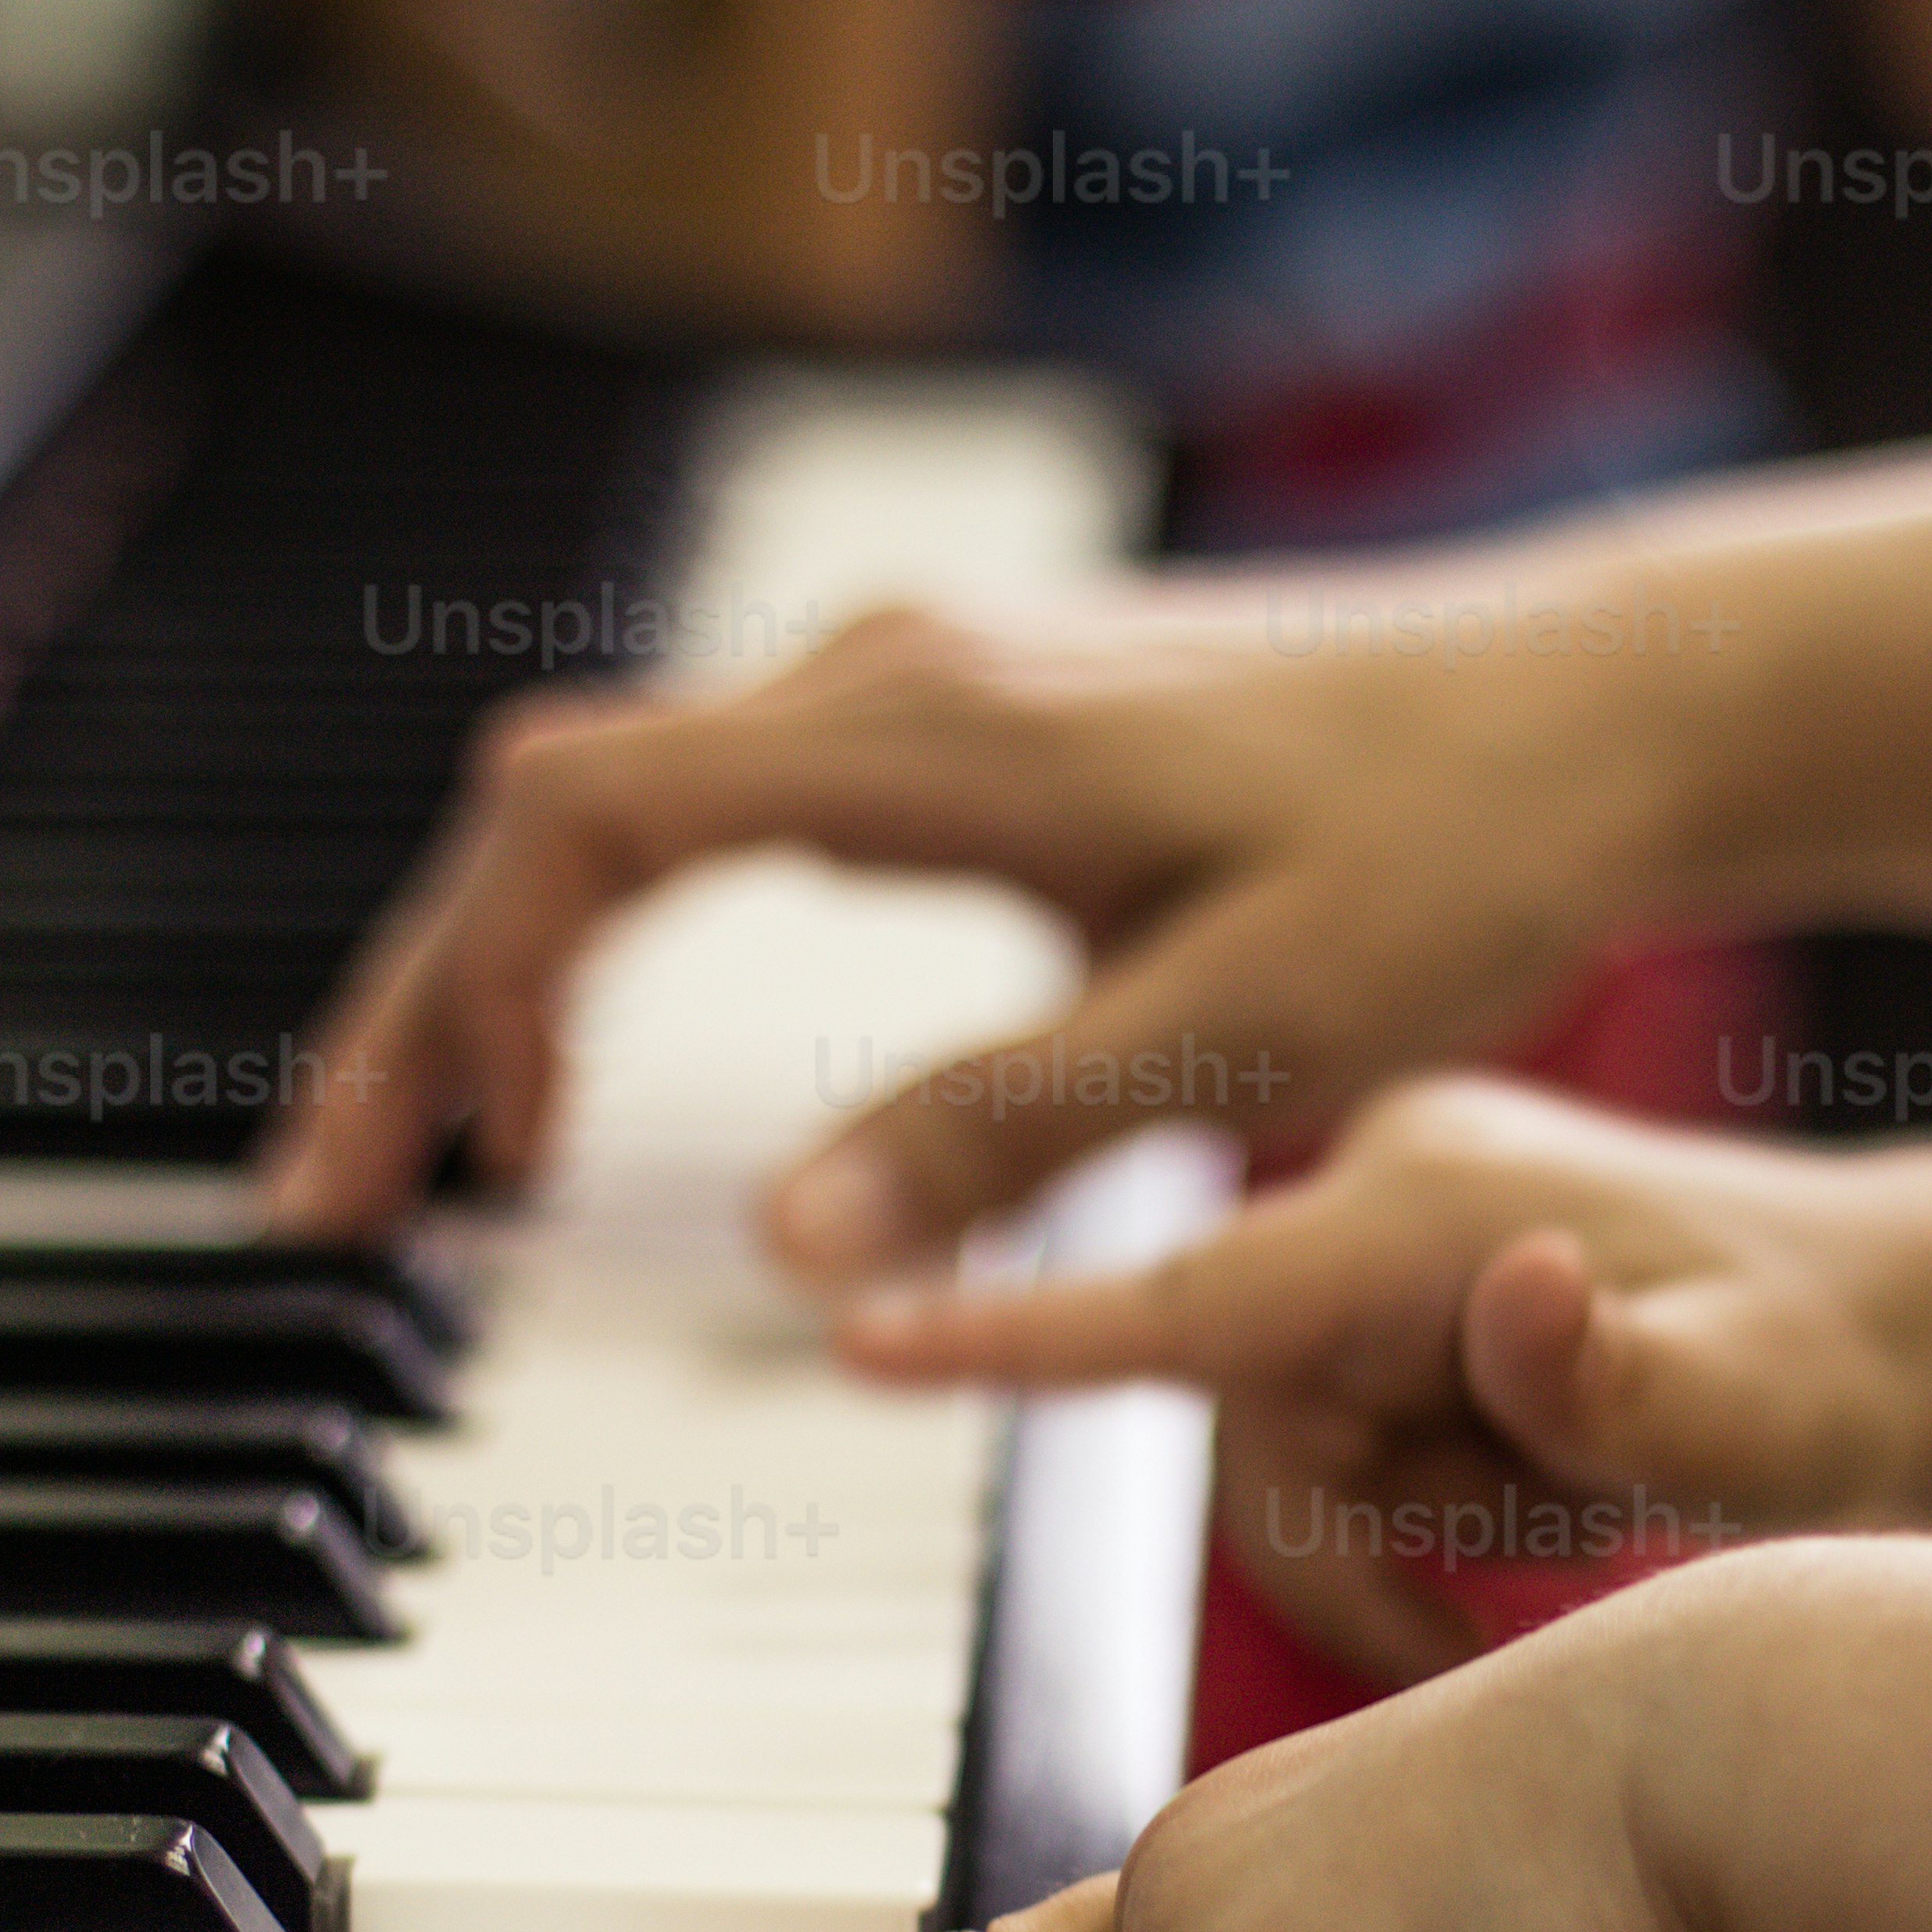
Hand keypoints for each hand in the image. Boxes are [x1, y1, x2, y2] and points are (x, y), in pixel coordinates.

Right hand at [253, 562, 1717, 1259]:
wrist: (1591, 709)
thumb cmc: (1451, 857)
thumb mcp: (1238, 1026)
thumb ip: (1004, 1133)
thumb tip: (784, 1253)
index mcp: (919, 735)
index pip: (573, 836)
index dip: (442, 1001)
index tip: (373, 1179)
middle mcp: (887, 678)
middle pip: (552, 821)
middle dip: (427, 1008)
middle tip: (340, 1205)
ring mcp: (919, 686)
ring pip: (618, 815)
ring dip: (511, 980)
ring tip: (448, 1168)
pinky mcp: (963, 725)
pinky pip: (714, 821)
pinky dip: (615, 944)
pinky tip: (602, 1079)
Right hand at [839, 1074, 1931, 1679]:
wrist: (1906, 1336)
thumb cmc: (1839, 1374)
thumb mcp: (1765, 1409)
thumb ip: (1623, 1378)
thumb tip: (1517, 1288)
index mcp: (1427, 1211)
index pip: (1184, 1293)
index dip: (1020, 1333)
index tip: (859, 1335)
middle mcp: (1377, 1195)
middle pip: (1252, 1429)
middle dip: (1365, 1543)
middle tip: (1520, 1596)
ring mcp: (1379, 1235)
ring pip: (1286, 1454)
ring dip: (1403, 1538)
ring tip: (1553, 1551)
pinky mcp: (1388, 1282)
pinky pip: (1325, 1439)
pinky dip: (1412, 1516)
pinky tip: (1529, 1521)